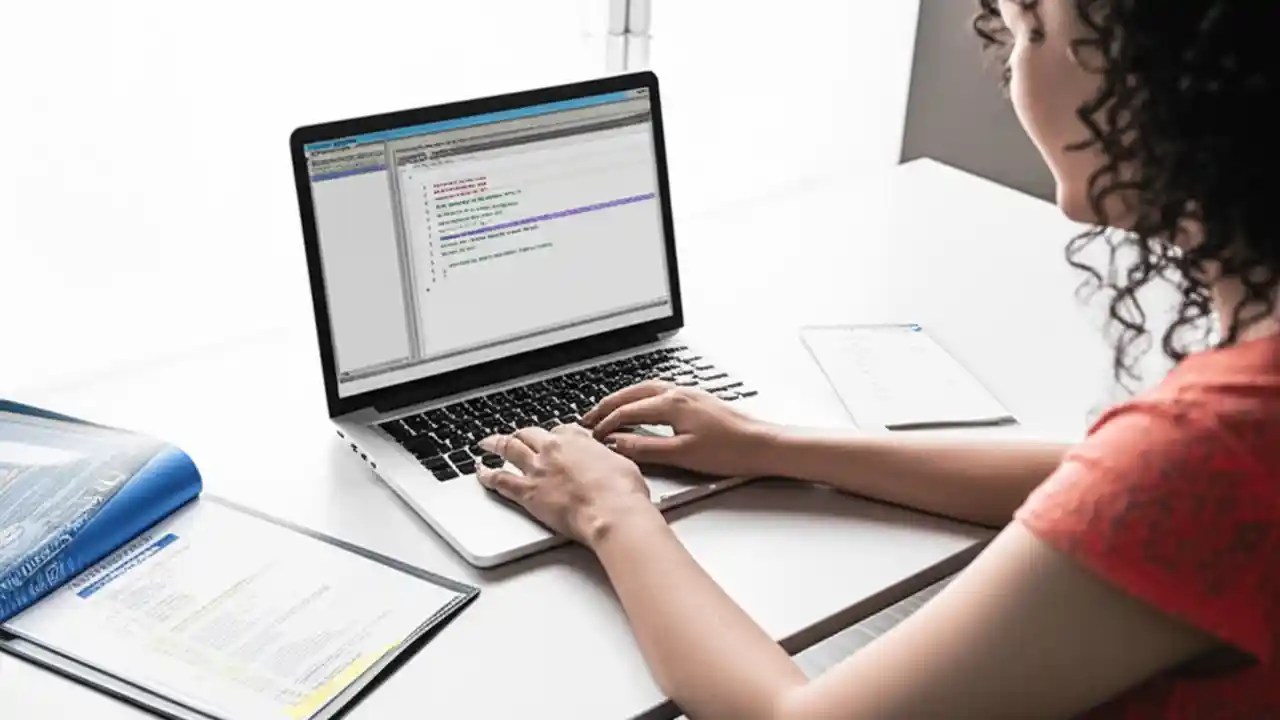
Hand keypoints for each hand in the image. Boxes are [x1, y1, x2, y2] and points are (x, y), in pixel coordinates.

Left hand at [476, 424, 660, 545]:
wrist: (611, 511)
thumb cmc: (623, 492)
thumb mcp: (622, 463)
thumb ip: (607, 460)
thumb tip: (608, 462)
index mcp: (578, 439)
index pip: (560, 430)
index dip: (554, 436)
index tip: (553, 440)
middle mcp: (554, 449)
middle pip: (529, 434)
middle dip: (521, 434)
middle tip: (514, 436)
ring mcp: (538, 469)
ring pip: (509, 449)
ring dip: (496, 444)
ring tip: (487, 443)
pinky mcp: (527, 492)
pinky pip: (500, 479)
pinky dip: (487, 474)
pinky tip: (480, 471)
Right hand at [580, 381, 778, 477]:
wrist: (764, 444)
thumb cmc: (730, 450)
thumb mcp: (682, 454)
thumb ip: (646, 448)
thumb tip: (617, 443)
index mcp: (671, 404)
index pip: (627, 411)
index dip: (606, 424)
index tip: (593, 436)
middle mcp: (678, 392)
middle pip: (631, 394)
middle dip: (607, 405)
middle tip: (589, 418)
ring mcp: (688, 393)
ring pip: (645, 389)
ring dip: (623, 398)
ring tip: (608, 410)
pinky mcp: (697, 399)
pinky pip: (659, 392)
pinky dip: (641, 398)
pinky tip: (641, 407)